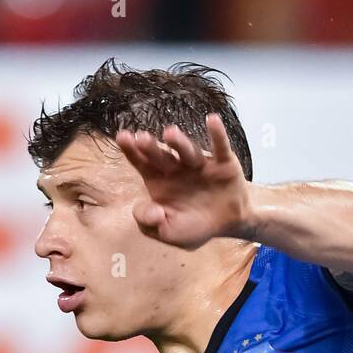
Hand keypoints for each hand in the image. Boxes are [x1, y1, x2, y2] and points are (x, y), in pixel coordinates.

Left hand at [115, 114, 252, 248]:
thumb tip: (151, 212)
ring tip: (170, 133)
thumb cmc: (194, 225)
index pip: (142, 163)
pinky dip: (217, 134)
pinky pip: (220, 147)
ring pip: (188, 151)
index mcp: (159, 180)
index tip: (123, 137)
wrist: (229, 223)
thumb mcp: (167, 232)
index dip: (132, 151)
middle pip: (161, 155)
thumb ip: (150, 224)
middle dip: (151, 147)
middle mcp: (177, 167)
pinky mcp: (223, 163)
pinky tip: (211, 120)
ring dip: (179, 142)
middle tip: (142, 138)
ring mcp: (199, 163)